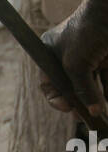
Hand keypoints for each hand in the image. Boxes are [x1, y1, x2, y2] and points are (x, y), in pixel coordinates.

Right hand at [40, 4, 107, 118]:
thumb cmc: (86, 33)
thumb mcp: (76, 66)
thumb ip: (83, 91)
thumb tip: (94, 112)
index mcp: (50, 53)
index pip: (49, 84)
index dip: (56, 99)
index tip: (68, 108)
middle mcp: (68, 56)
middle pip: (71, 87)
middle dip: (78, 104)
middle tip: (84, 118)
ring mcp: (89, 57)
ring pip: (90, 86)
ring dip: (95, 101)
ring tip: (99, 116)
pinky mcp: (105, 59)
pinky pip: (105, 80)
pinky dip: (106, 92)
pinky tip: (107, 104)